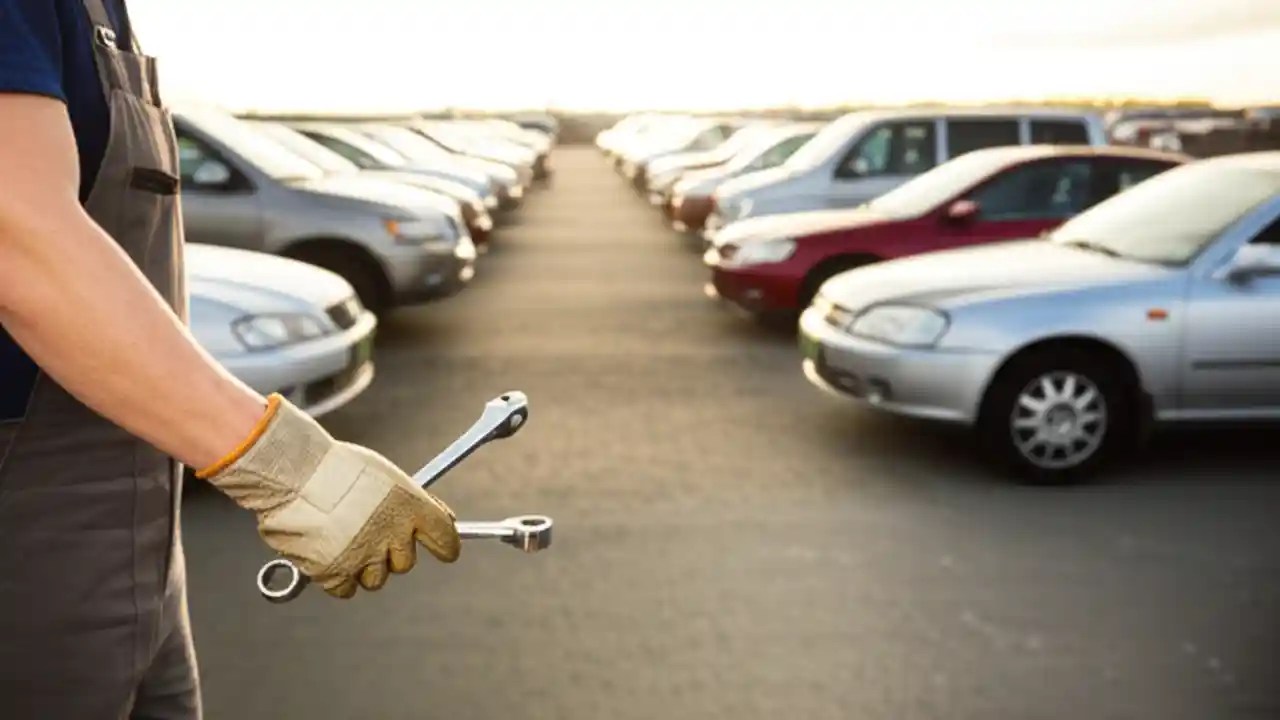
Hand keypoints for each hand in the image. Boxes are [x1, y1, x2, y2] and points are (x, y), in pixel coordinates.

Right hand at [198, 395, 460, 597]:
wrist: (293, 473)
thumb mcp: (386, 475)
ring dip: (362, 566)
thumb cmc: (335, 466)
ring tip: (341, 538)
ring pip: (375, 579)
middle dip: (390, 553)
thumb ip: (414, 501)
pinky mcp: (335, 574)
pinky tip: (325, 552)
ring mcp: (364, 557)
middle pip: (405, 563)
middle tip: (368, 533)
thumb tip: (442, 518)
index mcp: (411, 508)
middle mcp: (393, 536)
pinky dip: (335, 576)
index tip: (445, 550)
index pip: (446, 538)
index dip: (446, 546)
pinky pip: (345, 588)